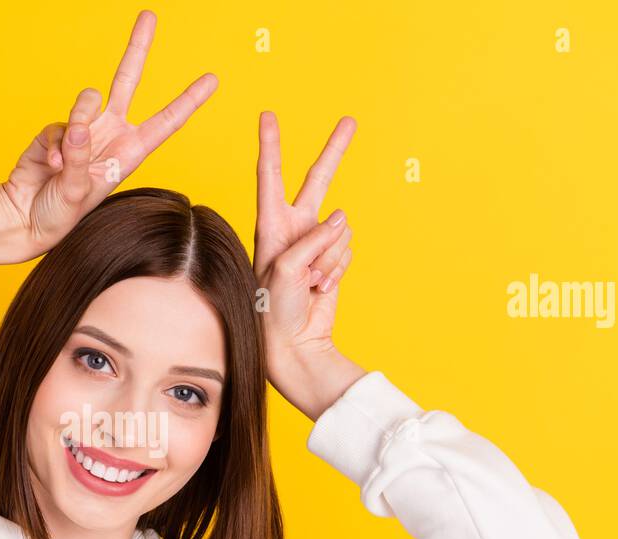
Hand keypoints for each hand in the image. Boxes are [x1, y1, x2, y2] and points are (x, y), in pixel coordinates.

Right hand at [0, 10, 217, 266]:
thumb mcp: (75, 193)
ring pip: (87, 99)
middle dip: (137, 48)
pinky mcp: (57, 129)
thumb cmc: (58, 217)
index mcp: (129, 153)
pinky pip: (59, 121)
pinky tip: (50, 165)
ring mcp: (83, 129)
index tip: (211, 79)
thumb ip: (76, 158)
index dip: (188, 100)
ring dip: (77, 121)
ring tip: (63, 160)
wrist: (24, 220)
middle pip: (126, 81)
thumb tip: (75, 127)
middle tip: (149, 15)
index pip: (166, 122)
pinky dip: (54, 143)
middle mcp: (110, 135)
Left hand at [254, 111, 366, 419]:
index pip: (269, 178)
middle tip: (350, 121)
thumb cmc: (274, 310)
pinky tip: (322, 287)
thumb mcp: (286, 271)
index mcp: (269, 227)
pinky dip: (339, 269)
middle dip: (333, 151)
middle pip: (316, 181)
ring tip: (311, 283)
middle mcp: (292, 228)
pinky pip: (348, 249)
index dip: (271, 146)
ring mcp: (315, 243)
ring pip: (341, 229)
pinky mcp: (333, 259)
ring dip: (331, 258)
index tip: (268, 116)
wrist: (292, 343)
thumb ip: (314, 240)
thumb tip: (342, 217)